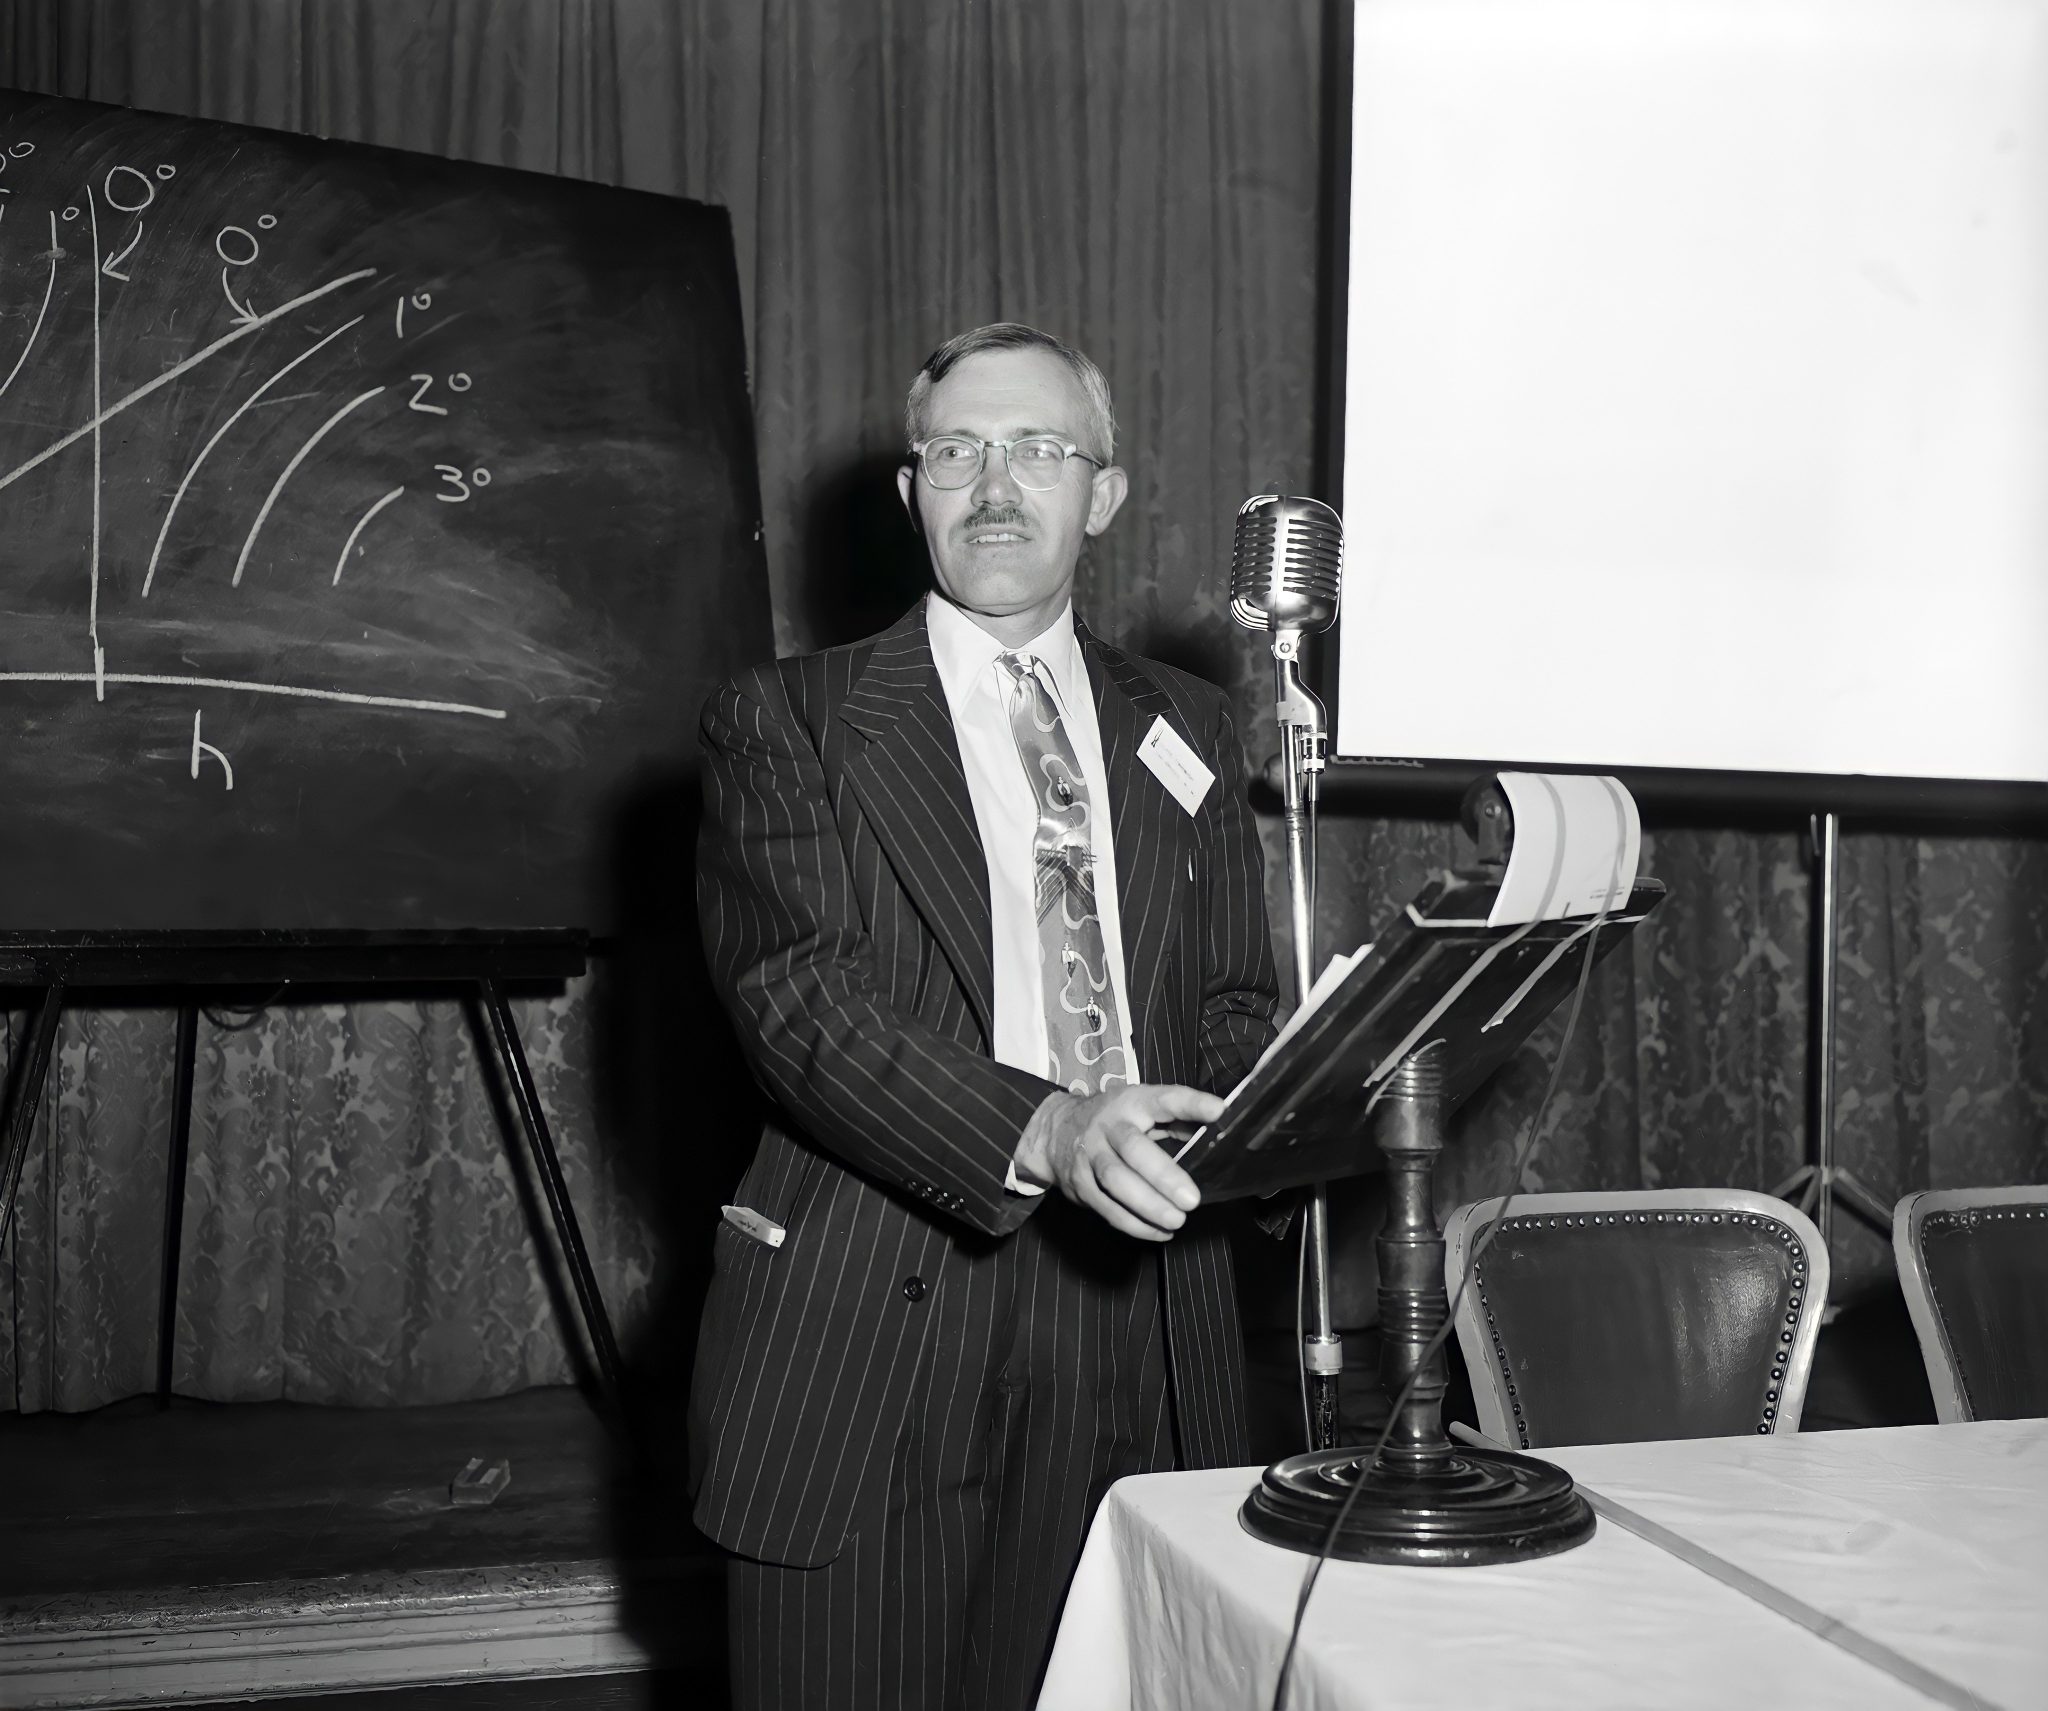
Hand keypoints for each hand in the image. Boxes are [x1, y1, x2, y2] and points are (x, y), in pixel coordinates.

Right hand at [1013, 1083, 1223, 1241]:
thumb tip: (1217, 1135)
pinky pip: (1106, 1208)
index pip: (1163, 1100)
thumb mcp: (1140, 1108)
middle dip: (1163, 1175)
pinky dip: (1134, 1224)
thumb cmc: (1113, 1120)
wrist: (1053, 1132)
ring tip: (1177, 1220)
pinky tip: (1159, 1233)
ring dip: (1148, 1205)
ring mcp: (1090, 1156)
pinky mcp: (1079, 1185)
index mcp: (1131, 1102)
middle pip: (1133, 1149)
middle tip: (1191, 1199)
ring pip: (1116, 1181)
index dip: (1191, 1104)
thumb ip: (1175, 1121)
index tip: (1219, 1112)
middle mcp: (1108, 1126)